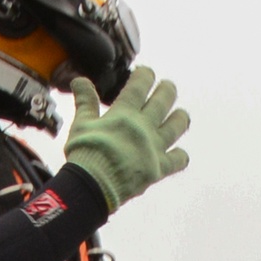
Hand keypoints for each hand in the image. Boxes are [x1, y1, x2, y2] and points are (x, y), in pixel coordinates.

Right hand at [64, 66, 190, 210]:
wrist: (93, 187)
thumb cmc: (85, 155)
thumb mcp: (81, 124)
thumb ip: (85, 101)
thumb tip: (79, 80)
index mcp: (124, 113)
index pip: (141, 84)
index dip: (146, 75)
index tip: (146, 74)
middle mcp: (143, 127)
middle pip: (164, 99)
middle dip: (167, 90)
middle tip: (167, 87)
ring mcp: (153, 147)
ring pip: (177, 125)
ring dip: (180, 117)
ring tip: (180, 114)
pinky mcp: (158, 168)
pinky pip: (178, 160)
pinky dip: (180, 156)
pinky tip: (178, 154)